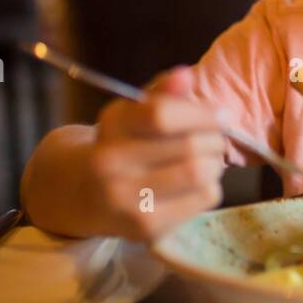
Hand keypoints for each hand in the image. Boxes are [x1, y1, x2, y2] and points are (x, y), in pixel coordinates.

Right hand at [86, 65, 227, 241]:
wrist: (81, 195)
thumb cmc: (121, 146)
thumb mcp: (133, 113)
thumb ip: (162, 94)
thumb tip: (185, 75)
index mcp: (112, 125)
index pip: (161, 115)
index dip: (201, 113)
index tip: (222, 115)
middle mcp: (111, 162)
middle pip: (189, 146)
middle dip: (215, 139)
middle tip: (216, 140)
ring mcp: (126, 199)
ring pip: (199, 174)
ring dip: (215, 163)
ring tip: (209, 160)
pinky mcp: (145, 227)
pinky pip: (203, 199)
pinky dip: (211, 187)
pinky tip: (197, 184)